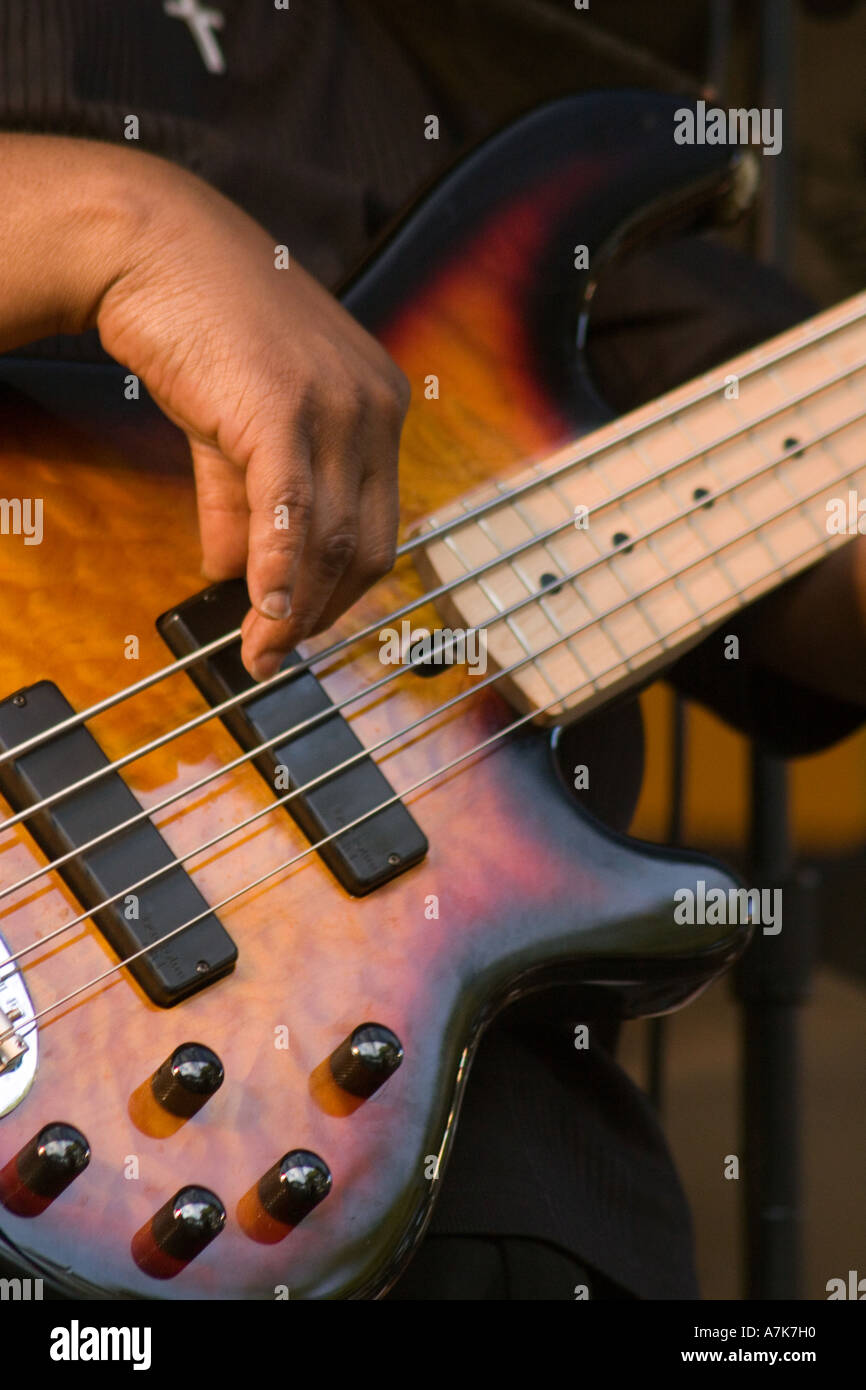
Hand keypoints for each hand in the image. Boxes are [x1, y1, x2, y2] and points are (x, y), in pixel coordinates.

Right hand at [95, 156, 408, 679]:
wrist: (152, 247)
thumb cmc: (199, 324)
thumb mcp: (235, 424)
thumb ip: (243, 500)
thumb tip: (232, 570)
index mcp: (377, 405)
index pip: (376, 522)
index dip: (342, 586)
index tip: (306, 623)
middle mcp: (374, 406)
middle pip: (364, 542)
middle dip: (322, 610)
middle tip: (277, 649)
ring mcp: (337, 405)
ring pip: (329, 538)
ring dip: (293, 608)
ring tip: (258, 649)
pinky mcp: (286, 407)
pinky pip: (291, 514)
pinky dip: (276, 574)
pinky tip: (260, 614)